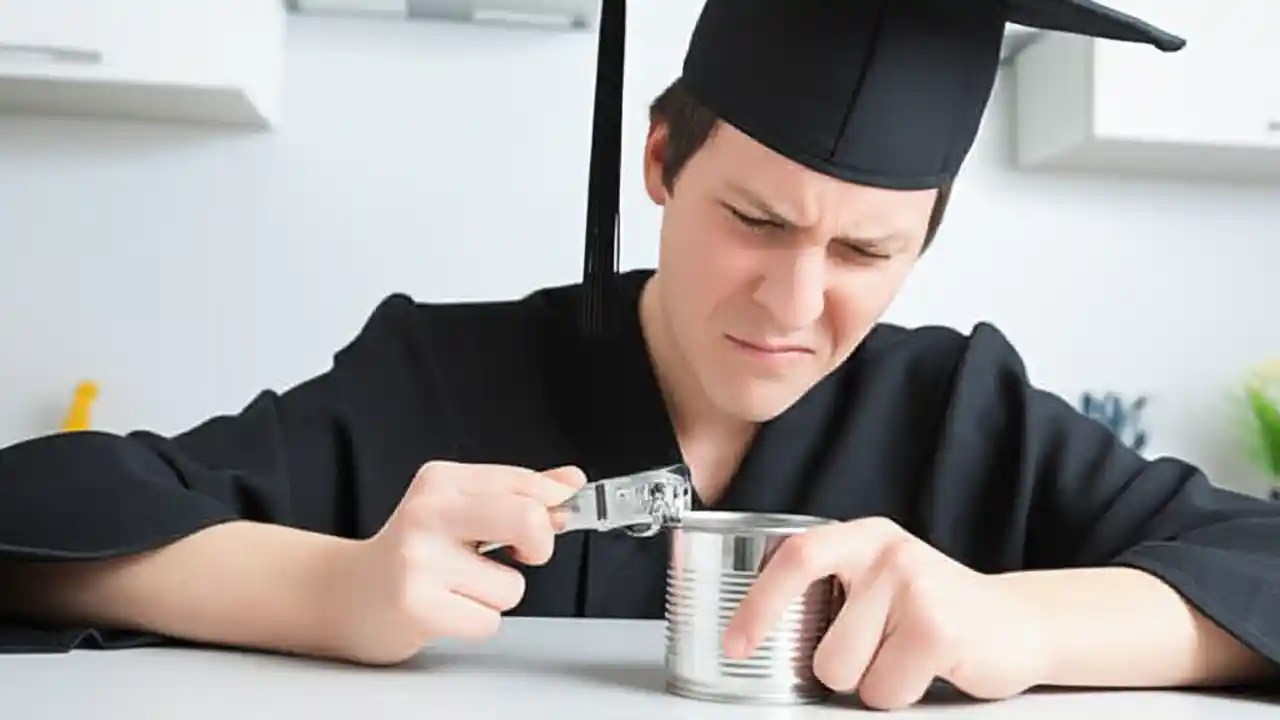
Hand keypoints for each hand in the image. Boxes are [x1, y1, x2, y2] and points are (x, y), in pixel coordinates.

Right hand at [328, 461, 584, 664]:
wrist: (347, 594)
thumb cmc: (413, 552)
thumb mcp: (461, 510)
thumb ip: (517, 495)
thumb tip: (570, 482)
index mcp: (442, 481)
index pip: (524, 483)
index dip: (553, 506)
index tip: (552, 519)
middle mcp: (428, 513)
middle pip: (527, 519)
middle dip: (539, 544)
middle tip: (519, 555)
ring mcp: (420, 559)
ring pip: (511, 585)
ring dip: (495, 595)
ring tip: (458, 587)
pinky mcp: (417, 604)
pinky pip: (489, 620)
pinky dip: (476, 621)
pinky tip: (446, 608)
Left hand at [723, 517, 1049, 709]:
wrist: (1018, 624)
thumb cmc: (932, 612)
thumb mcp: (877, 583)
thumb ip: (829, 592)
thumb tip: (754, 636)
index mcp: (861, 537)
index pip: (795, 558)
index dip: (758, 604)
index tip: (735, 643)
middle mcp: (886, 553)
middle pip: (820, 647)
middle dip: (841, 670)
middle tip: (879, 651)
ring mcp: (915, 587)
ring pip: (847, 672)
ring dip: (872, 682)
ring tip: (904, 655)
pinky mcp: (939, 630)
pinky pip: (886, 690)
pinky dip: (902, 694)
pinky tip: (927, 667)